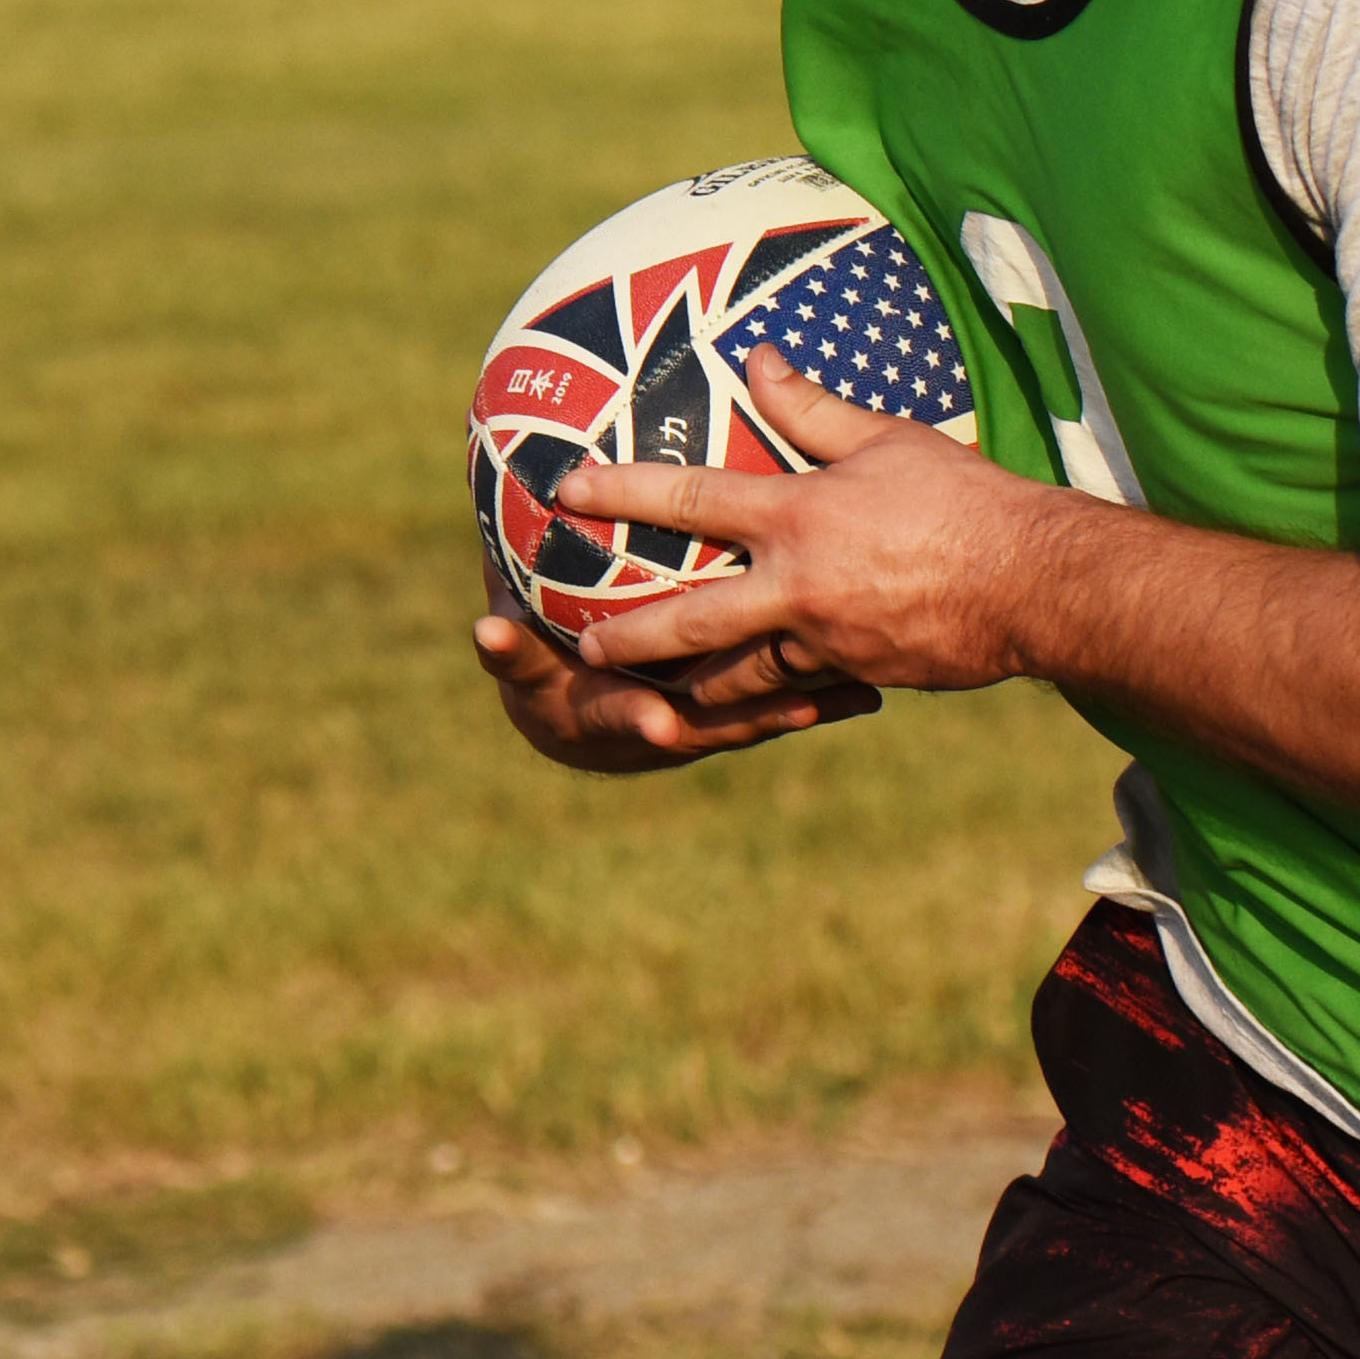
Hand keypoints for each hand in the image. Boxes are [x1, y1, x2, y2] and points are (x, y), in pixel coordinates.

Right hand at [469, 602, 871, 772]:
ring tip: (846, 695)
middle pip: (703, 726)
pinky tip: (873, 688)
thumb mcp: (523, 667)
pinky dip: (825, 697)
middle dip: (744, 717)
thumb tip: (485, 630)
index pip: (617, 713)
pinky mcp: (742, 712)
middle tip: (790, 711)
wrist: (586, 719)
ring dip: (798, 708)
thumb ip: (508, 650)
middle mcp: (662, 728)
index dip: (633, 717)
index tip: (653, 721)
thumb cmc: (553, 676)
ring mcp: (705, 724)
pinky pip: (788, 703)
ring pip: (755, 719)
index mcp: (608, 712)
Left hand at [565, 356, 1076, 707]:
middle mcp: (796, 585)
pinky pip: (797, 691)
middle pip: (689, 622)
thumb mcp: (888, 440)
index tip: (567, 491)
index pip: (688, 497)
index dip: (621, 491)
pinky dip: (768, 699)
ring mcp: (824, 640)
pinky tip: (751, 704)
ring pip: (737, 676)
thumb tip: (761, 360)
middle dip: (630, 636)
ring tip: (658, 694)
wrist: (1033, 584)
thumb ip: (814, 409)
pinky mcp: (855, 674)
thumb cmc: (965, 500)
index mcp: (796, 516)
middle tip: (581, 646)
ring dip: (691, 688)